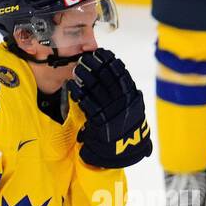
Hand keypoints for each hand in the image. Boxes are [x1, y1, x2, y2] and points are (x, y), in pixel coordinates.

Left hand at [66, 49, 151, 168]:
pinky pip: (87, 103)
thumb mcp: (132, 109)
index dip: (111, 62)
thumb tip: (117, 71)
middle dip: (96, 66)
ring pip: (97, 88)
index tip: (102, 53)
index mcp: (133, 99)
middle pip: (108, 79)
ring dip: (85, 76)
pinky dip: (78, 92)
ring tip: (78, 68)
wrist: (122, 152)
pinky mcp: (100, 121)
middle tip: (86, 57)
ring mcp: (112, 112)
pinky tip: (72, 84)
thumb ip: (126, 93)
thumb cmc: (125, 129)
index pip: (122, 75)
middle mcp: (124, 103)